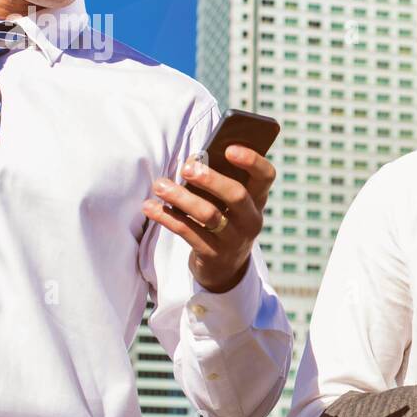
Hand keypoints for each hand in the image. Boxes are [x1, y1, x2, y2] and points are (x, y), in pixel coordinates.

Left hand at [142, 145, 276, 292]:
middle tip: (187, 168)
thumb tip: (193, 159)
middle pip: (236, 195)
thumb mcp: (230, 203)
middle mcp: (251, 219)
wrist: (225, 267)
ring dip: (181, 197)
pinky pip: (188, 233)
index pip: (265, 176)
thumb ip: (219, 181)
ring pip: (208, 214)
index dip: (252, 160)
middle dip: (210, 179)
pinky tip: (151, 207)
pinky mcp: (213, 255)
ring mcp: (234, 240)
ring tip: (159, 186)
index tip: (229, 149)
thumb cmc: (223, 219)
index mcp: (258, 199)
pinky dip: (168, 218)